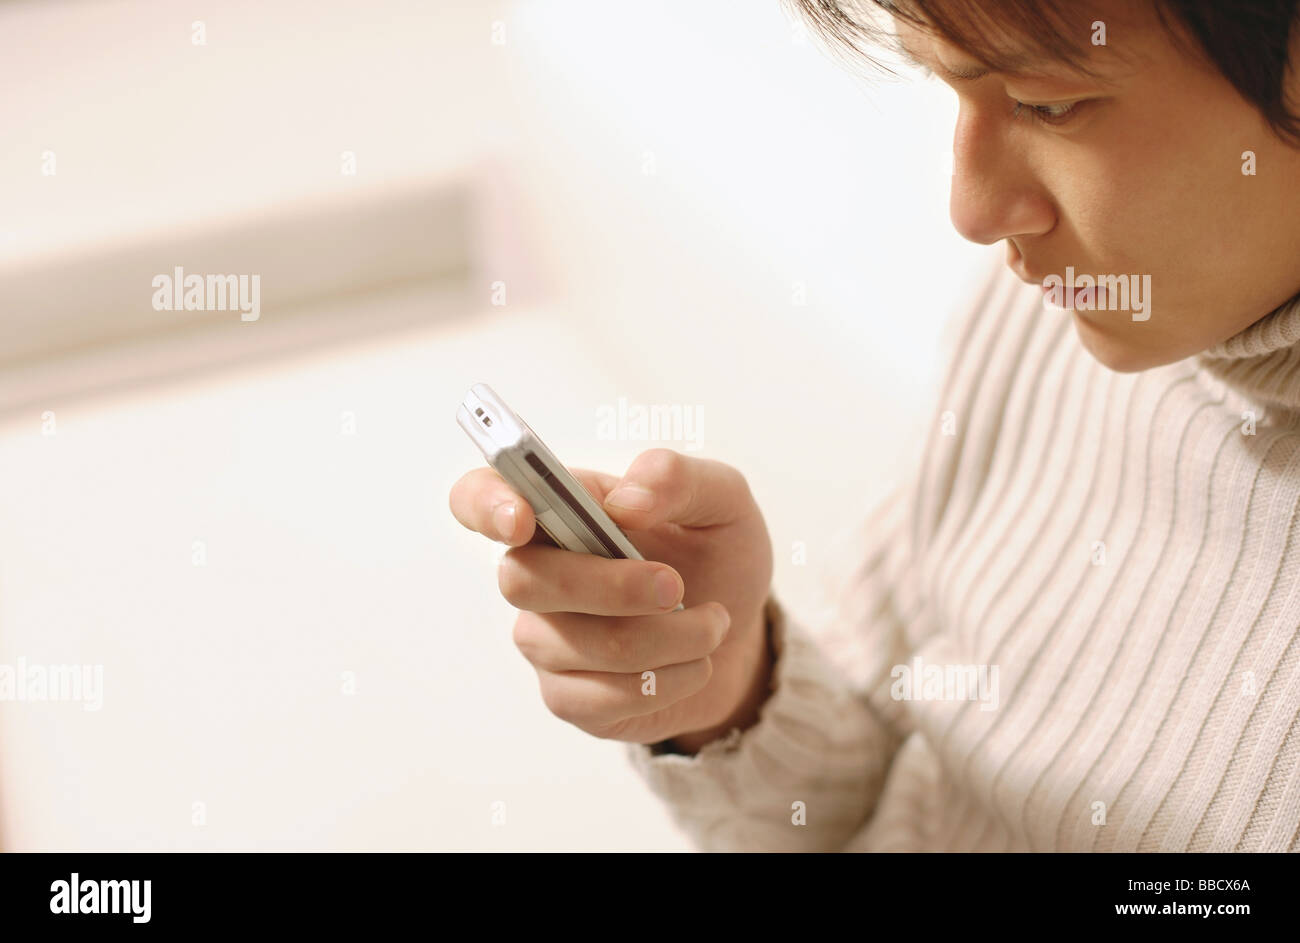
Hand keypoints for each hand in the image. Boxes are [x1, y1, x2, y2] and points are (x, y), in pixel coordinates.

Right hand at [449, 449, 773, 749]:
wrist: (743, 630)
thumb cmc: (717, 554)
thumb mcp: (721, 501)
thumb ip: (678, 480)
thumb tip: (628, 499)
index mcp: (560, 509)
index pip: (480, 498)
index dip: (485, 506)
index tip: (520, 518)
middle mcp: (539, 572)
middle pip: (523, 581)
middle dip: (611, 587)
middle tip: (675, 586)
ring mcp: (547, 637)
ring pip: (574, 645)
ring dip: (664, 638)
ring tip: (712, 625)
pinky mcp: (569, 695)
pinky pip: (598, 698)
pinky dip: (664, 682)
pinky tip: (694, 664)